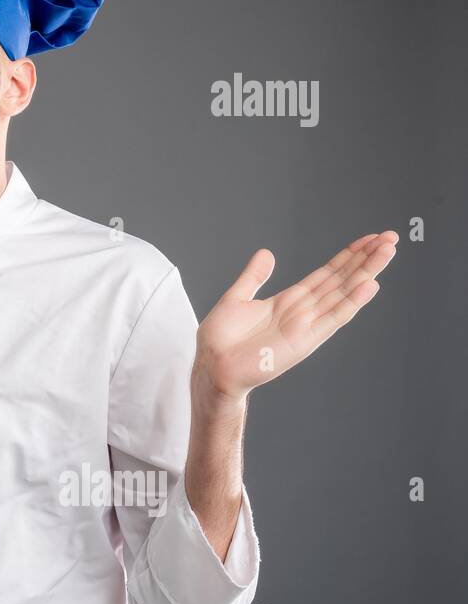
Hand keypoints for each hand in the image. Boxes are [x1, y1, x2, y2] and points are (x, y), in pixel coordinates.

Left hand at [194, 231, 398, 400]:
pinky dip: (352, 302)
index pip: (327, 274)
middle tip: (390, 237)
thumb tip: (267, 253)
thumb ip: (254, 277)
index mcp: (289, 301)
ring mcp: (307, 325)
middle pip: (342, 279)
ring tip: (388, 251)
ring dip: (366, 272)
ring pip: (344, 293)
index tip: (369, 239)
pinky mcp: (305, 341)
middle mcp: (303, 311)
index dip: (348, 256)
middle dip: (366, 258)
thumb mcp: (237, 298)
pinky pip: (333, 318)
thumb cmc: (221, 339)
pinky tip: (369, 285)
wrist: (212, 366)